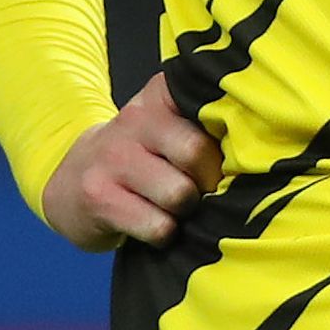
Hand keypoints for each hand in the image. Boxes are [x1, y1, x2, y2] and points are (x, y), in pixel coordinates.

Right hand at [38, 72, 223, 250]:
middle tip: (201, 190)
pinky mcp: (99, 197)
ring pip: (179, 194)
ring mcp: (113, 158)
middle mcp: (134, 119)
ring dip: (186, 211)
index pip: (210, 106)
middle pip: (197, 154)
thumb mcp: (165, 127)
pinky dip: (165, 234)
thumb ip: (205, 127)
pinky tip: (155, 225)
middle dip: (209, 181)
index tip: (236, 151)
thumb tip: (260, 153)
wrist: (69, 183)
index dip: (232, 136)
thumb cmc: (139, 158)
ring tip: (175, 208)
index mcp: (159, 95)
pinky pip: (158, 226)